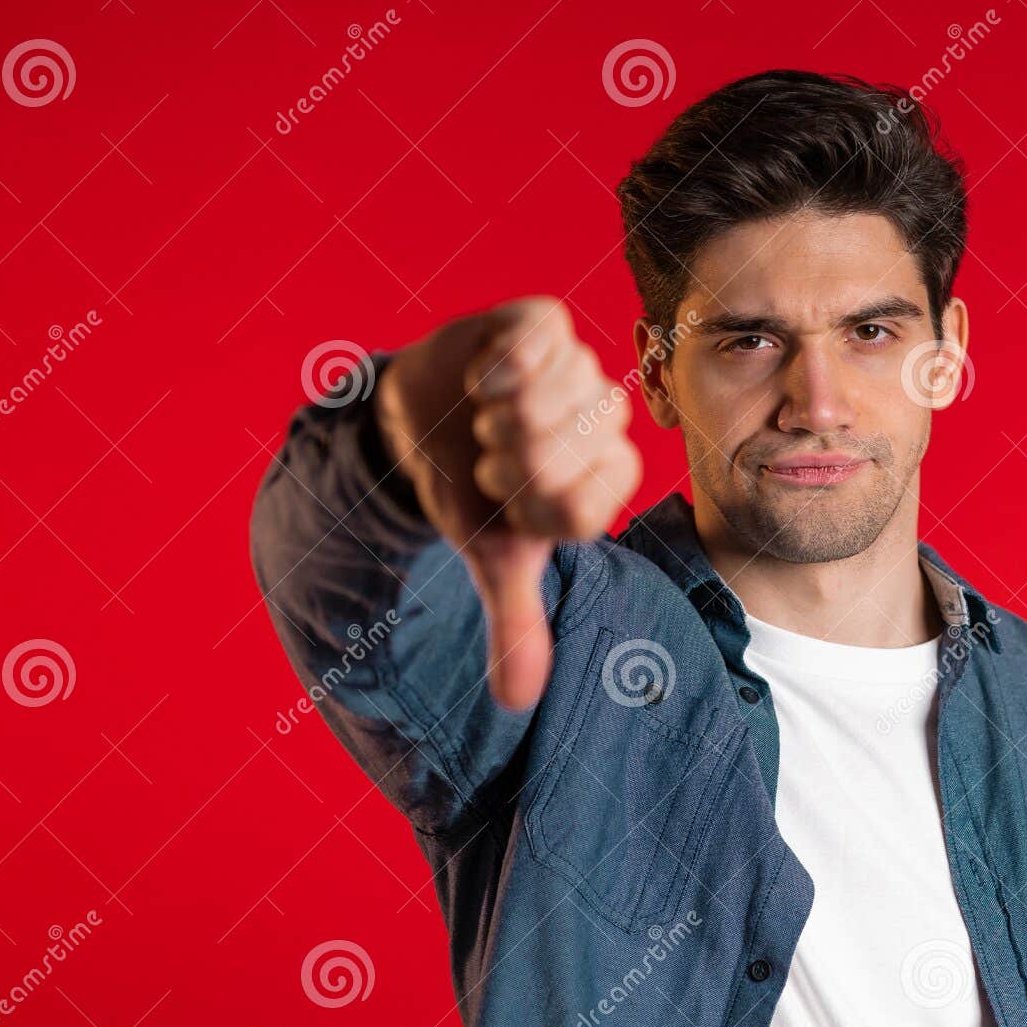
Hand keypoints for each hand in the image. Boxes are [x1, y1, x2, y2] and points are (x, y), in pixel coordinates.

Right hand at [374, 297, 641, 708]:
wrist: (422, 419)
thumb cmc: (468, 488)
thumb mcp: (490, 556)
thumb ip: (514, 623)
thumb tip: (517, 702)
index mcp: (604, 484)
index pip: (581, 509)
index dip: (526, 508)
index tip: (506, 499)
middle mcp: (604, 426)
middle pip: (560, 455)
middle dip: (503, 463)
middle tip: (490, 454)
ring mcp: (580, 370)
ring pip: (549, 399)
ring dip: (495, 416)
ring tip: (485, 415)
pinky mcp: (546, 324)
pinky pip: (539, 339)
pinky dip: (499, 364)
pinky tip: (486, 376)